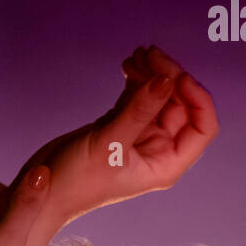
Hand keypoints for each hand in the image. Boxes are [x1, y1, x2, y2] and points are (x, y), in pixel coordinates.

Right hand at [0, 45, 218, 245]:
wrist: (43, 192)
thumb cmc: (76, 182)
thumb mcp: (109, 144)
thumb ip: (139, 110)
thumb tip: (167, 79)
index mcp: (165, 164)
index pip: (202, 127)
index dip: (197, 98)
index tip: (174, 76)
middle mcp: (157, 151)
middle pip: (181, 104)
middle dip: (169, 76)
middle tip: (148, 54)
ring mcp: (139, 136)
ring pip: (159, 96)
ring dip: (152, 72)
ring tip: (135, 55)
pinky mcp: (120, 125)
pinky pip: (138, 95)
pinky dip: (136, 78)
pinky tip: (126, 64)